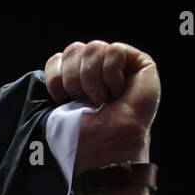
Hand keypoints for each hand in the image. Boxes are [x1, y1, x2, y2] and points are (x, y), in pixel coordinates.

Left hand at [44, 40, 158, 167]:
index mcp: (76, 81)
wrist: (107, 148)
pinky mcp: (139, 64)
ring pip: (94, 47)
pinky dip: (111, 74)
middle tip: (83, 101)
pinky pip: (115, 51)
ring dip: (92, 79)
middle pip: (74, 49)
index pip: (58, 58)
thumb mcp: (58, 107)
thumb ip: (57, 78)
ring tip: (101, 99)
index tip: (59, 99)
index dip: (55, 76)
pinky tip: (117, 92)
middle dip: (72, 78)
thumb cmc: (84, 136)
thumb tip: (56, 59)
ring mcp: (117, 67)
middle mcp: (96, 71)